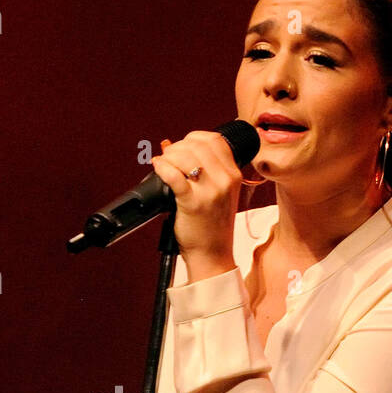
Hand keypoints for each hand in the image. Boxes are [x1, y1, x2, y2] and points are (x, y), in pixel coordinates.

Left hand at [150, 130, 242, 277]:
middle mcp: (225, 180)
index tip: (183, 146)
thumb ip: (209, 171)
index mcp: (233, 175)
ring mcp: (210, 192)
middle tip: (169, 157)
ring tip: (163, 164)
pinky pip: (174, 176)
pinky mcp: (193, 203)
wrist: (212, 254)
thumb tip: (177, 148)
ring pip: (185, 157)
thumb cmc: (212, 225)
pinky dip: (162, 168)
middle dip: (178, 147)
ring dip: (169, 156)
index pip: (214, 140)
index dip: (193, 138)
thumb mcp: (222, 193)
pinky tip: (158, 168)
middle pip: (198, 145)